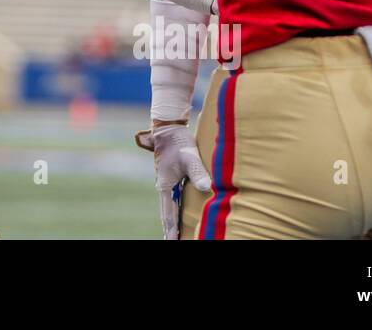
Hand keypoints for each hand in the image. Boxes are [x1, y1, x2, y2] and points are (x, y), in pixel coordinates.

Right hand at [135, 122, 210, 238]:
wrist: (169, 129)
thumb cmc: (178, 143)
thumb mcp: (189, 157)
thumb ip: (198, 173)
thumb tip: (207, 188)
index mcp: (164, 186)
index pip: (168, 214)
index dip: (171, 230)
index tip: (172, 241)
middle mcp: (164, 187)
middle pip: (167, 214)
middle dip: (170, 230)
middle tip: (173, 242)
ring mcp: (168, 184)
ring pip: (170, 208)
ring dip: (173, 222)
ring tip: (176, 235)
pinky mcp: (173, 179)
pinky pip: (175, 200)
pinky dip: (177, 211)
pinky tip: (183, 215)